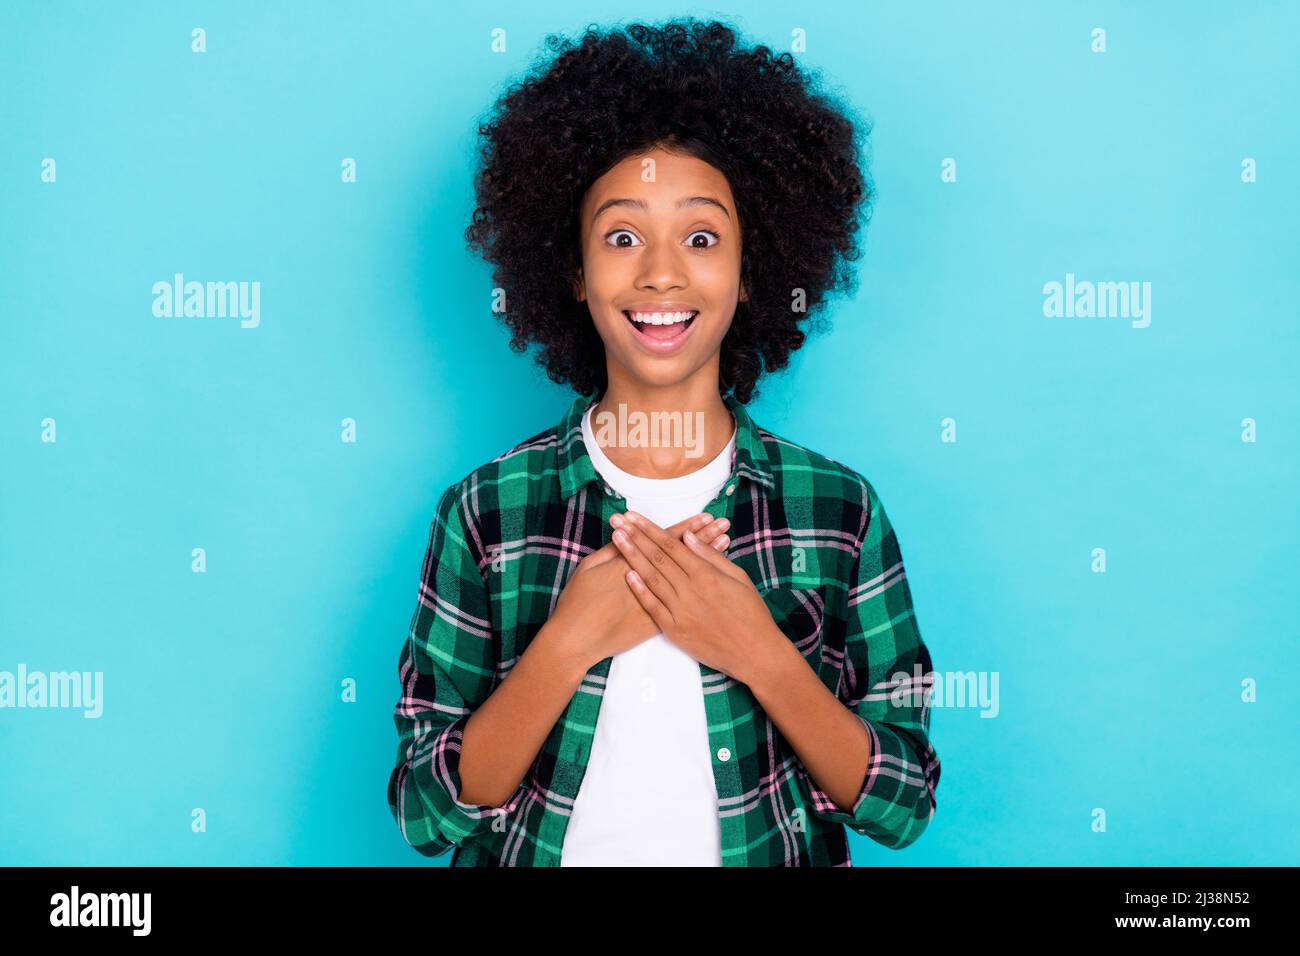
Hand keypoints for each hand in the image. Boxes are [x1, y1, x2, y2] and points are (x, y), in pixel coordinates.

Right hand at [547, 512, 731, 671]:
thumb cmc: (577, 602)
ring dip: (706, 558)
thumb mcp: (589, 567)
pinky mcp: (656, 623)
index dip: (686, 528)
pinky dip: (698, 588)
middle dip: (703, 537)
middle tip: (722, 522)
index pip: (664, 541)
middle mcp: (648, 581)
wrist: (576, 640)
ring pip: (686, 576)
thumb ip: (611, 551)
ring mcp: (655, 604)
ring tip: (724, 540)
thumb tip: (626, 533)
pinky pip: (685, 601)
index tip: (704, 516)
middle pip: (681, 555)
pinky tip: (712, 576)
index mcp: (631, 563)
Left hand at [610, 510, 783, 683]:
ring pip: (651, 578)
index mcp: (707, 575)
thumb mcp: (739, 578)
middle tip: (617, 521)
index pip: (672, 545)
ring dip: (632, 557)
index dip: (650, 529)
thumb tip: (688, 536)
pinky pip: (653, 608)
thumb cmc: (751, 613)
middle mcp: (691, 590)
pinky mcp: (676, 631)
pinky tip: (627, 575)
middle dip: (635, 536)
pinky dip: (640, 591)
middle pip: (657, 558)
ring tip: (617, 539)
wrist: (755, 653)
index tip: (633, 516)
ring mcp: (681, 611)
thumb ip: (711, 556)